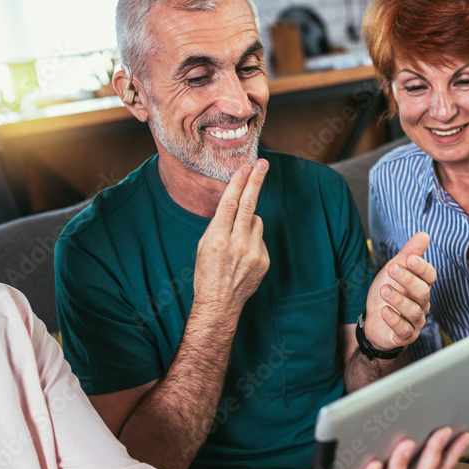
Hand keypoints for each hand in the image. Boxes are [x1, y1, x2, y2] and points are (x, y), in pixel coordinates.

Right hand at [193, 160, 270, 318]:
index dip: (238, 183)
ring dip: (248, 221)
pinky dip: (253, 239)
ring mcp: (253, 254)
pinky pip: (260, 238)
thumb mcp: (204, 246)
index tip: (245, 167)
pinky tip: (243, 254)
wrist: (219, 304)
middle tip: (262, 164)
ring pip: (256, 221)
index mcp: (217, 240)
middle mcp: (237, 245)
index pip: (229, 204)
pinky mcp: (264, 261)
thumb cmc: (206, 273)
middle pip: (249, 205)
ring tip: (237, 239)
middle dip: (256, 182)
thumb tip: (233, 204)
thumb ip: (218, 225)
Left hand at [364, 232, 436, 350]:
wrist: (373, 321)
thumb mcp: (394, 270)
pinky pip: (404, 330)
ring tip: (384, 290)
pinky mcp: (405, 335)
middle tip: (392, 269)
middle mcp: (422, 304)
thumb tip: (424, 235)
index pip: (430, 276)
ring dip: (398, 299)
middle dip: (408, 280)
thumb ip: (408, 253)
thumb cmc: (387, 293)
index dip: (421, 267)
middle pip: (423, 292)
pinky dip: (394, 320)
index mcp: (421, 286)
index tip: (409, 258)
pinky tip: (384, 311)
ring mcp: (415, 321)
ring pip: (413, 311)